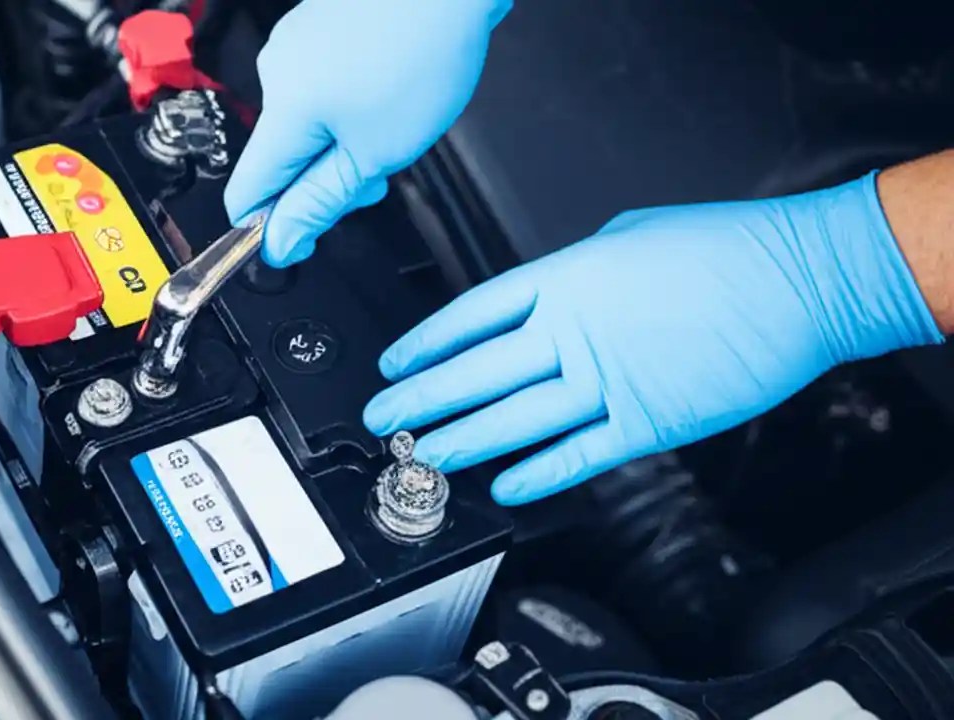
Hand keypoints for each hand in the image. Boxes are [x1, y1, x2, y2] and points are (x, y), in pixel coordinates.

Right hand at [223, 0, 511, 267]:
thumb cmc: (420, 52)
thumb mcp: (376, 153)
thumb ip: (321, 203)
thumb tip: (279, 244)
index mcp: (283, 111)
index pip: (246, 193)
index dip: (267, 230)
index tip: (297, 246)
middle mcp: (277, 74)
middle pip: (281, 160)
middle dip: (325, 182)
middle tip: (377, 175)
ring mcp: (296, 46)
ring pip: (306, 125)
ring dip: (343, 143)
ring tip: (394, 123)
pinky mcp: (320, 30)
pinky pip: (322, 89)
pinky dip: (351, 106)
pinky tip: (390, 91)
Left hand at [364, 173, 941, 504]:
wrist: (800, 281)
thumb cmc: (725, 248)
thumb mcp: (630, 235)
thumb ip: (576, 271)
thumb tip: (546, 294)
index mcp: (566, 278)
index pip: (472, 315)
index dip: (426, 344)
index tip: (395, 364)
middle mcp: (575, 332)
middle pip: (477, 372)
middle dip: (423, 399)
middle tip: (385, 421)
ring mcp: (608, 380)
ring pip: (515, 419)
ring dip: (462, 441)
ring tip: (424, 457)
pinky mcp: (648, 422)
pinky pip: (578, 454)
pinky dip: (538, 473)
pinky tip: (504, 486)